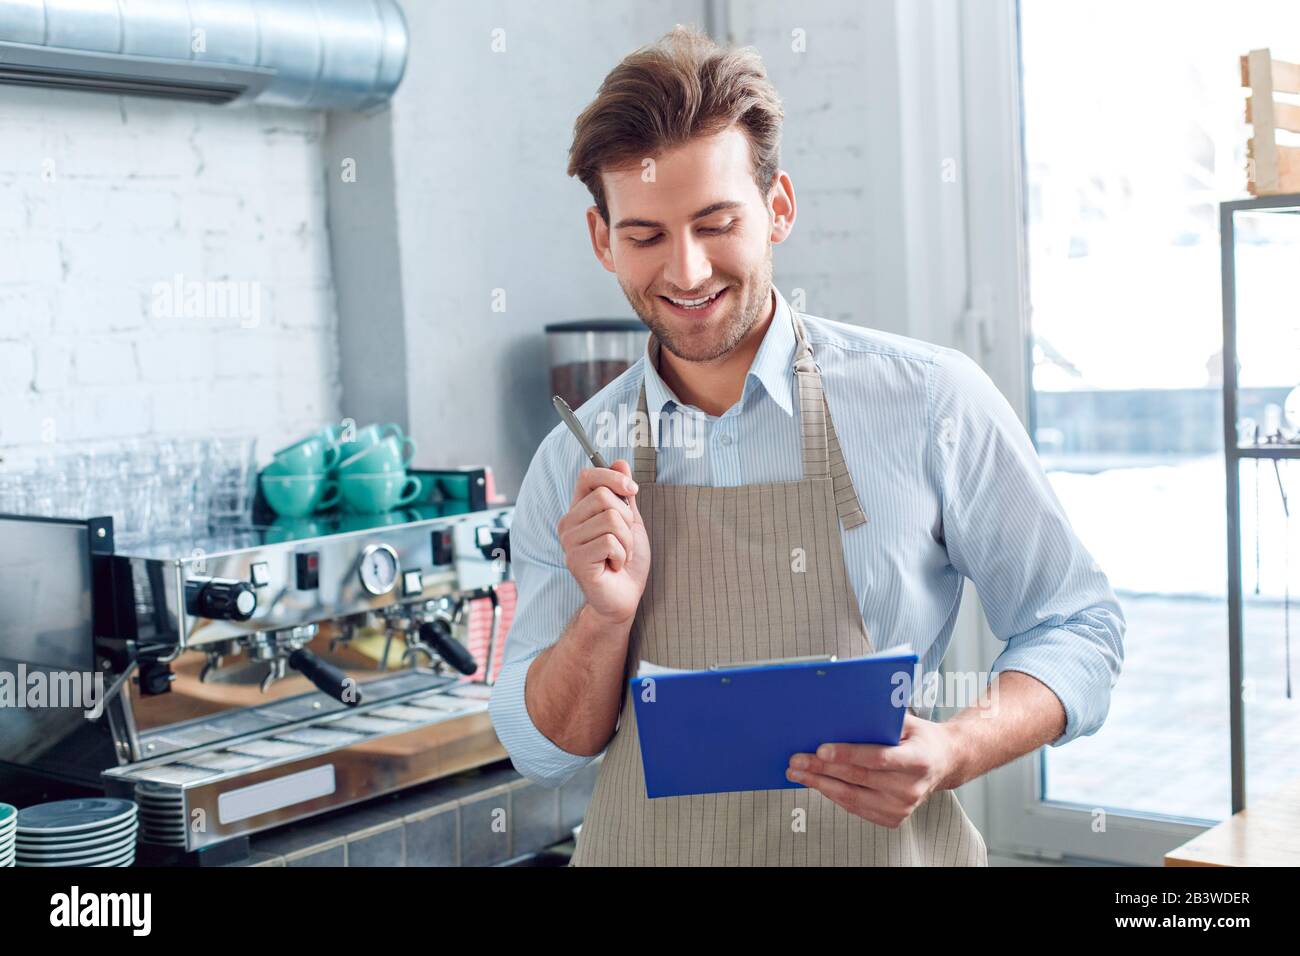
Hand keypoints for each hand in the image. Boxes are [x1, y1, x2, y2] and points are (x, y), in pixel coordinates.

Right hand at [558, 459, 649, 625]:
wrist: (624, 597)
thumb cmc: (626, 561)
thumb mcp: (630, 521)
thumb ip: (623, 494)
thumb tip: (620, 461)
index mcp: (578, 511)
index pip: (587, 476)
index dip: (612, 476)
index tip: (632, 490)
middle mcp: (568, 524)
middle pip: (604, 497)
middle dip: (626, 520)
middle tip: (623, 541)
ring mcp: (569, 542)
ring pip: (610, 520)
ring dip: (626, 541)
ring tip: (619, 555)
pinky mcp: (576, 560)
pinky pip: (609, 542)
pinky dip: (622, 555)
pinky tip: (614, 566)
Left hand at [785, 713, 963, 827]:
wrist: (944, 764)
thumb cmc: (920, 738)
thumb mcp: (905, 721)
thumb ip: (878, 719)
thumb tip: (840, 713)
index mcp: (918, 760)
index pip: (877, 759)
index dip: (847, 754)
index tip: (821, 749)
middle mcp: (911, 788)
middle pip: (858, 778)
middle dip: (822, 768)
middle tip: (797, 760)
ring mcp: (902, 807)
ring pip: (851, 796)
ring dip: (819, 784)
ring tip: (797, 773)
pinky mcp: (892, 818)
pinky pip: (855, 807)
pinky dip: (832, 794)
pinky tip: (816, 783)